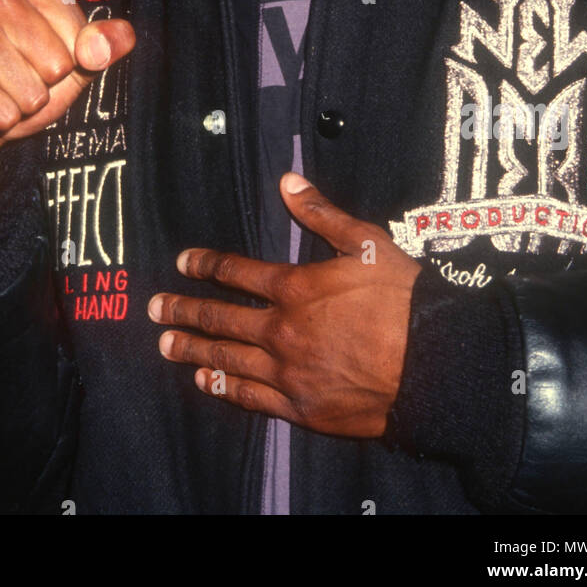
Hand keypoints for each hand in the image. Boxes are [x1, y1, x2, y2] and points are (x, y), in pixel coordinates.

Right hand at [0, 0, 134, 198]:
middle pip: (58, 61)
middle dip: (46, 82)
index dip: (71, 52)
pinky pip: (4, 113)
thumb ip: (103, 46)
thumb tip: (122, 36)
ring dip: (22, 103)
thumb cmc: (22, 81)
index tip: (44, 53)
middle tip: (18, 76)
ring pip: (32, 91)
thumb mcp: (73, 63)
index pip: (79, 28)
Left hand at [148, 173, 421, 437]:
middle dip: (183, 309)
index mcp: (294, 287)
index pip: (235, 272)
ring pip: (227, 359)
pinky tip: (206, 383)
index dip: (205, 265)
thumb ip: (322, 213)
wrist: (432, 364)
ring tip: (165, 345)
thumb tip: (287, 180)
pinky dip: (224, 388)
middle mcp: (281, 330)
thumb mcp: (365, 243)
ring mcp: (287, 372)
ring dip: (193, 350)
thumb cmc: (402, 299)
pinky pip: (251, 396)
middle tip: (154, 308)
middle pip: (219, 318)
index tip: (182, 262)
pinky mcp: (300, 407)